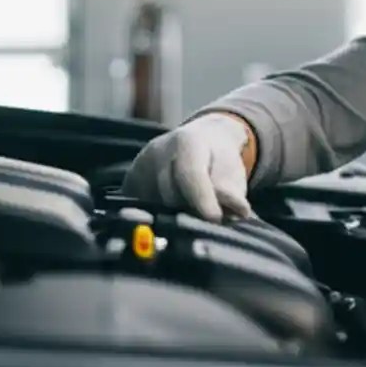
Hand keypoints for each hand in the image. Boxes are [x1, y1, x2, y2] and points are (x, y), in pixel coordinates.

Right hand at [121, 113, 254, 221]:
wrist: (202, 142)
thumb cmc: (218, 161)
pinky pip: (142, 210)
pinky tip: (173, 216)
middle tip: (208, 225)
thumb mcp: (232, 171)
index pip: (190, 173)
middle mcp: (156, 151)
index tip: (214, 219)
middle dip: (191, 213)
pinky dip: (159, 218)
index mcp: (186, 141)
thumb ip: (231, 192)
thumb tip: (236, 212)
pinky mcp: (129, 184)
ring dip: (175, 218)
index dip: (202, 199)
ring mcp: (139, 167)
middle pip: (170, 194)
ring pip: (155, 206)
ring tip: (192, 217)